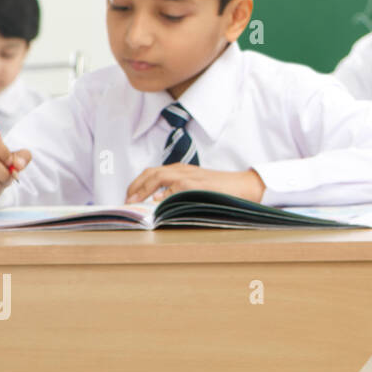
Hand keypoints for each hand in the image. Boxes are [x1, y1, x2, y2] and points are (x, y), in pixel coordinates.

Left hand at [125, 165, 265, 203]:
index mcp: (181, 170)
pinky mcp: (196, 184)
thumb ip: (178, 190)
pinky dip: (163, 193)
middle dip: (134, 186)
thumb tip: (157, 201)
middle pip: (150, 173)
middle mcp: (182, 170)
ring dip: (143, 188)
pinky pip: (175, 187)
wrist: (245, 185)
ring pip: (158, 176)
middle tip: (126, 201)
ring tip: (133, 201)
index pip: (152, 173)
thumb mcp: (197, 187)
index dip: (137, 184)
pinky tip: (156, 201)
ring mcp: (189, 176)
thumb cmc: (223, 189)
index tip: (128, 196)